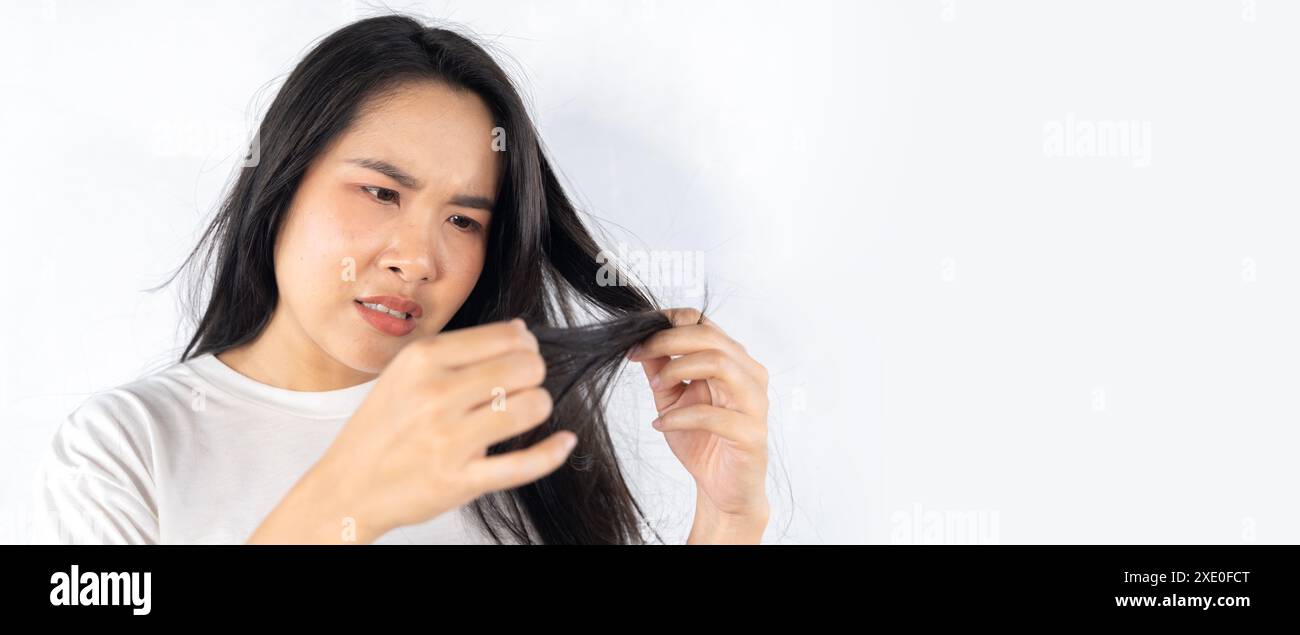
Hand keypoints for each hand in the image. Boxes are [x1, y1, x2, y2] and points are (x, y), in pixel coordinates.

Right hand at [248, 318, 576, 543]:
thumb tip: (520, 331)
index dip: (526, 346)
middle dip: (535, 374)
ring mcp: (449, 440)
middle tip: (525, 384)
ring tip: (526, 411)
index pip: (506, 336)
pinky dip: (553, 452)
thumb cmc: (381, 429)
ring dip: (539, 407)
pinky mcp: (461, 480)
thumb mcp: (405, 374)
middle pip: (526, 368)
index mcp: (422, 361)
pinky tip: (563, 442)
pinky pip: (526, 463)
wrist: (346, 487)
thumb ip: (460, 350)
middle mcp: (435, 396)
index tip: (523, 356)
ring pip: (532, 407)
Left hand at [627, 308, 769, 542]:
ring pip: (719, 363)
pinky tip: (661, 424)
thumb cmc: (702, 441)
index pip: (705, 324)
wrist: (722, 489)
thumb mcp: (672, 399)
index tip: (638, 333)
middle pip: (711, 337)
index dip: (670, 321)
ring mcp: (753, 403)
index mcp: (733, 361)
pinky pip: (713, 415)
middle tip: (638, 353)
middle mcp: (749, 375)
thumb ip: (661, 369)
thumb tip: (640, 339)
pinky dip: (680, 416)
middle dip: (668, 340)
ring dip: (678, 369)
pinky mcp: (750, 433)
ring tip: (656, 386)